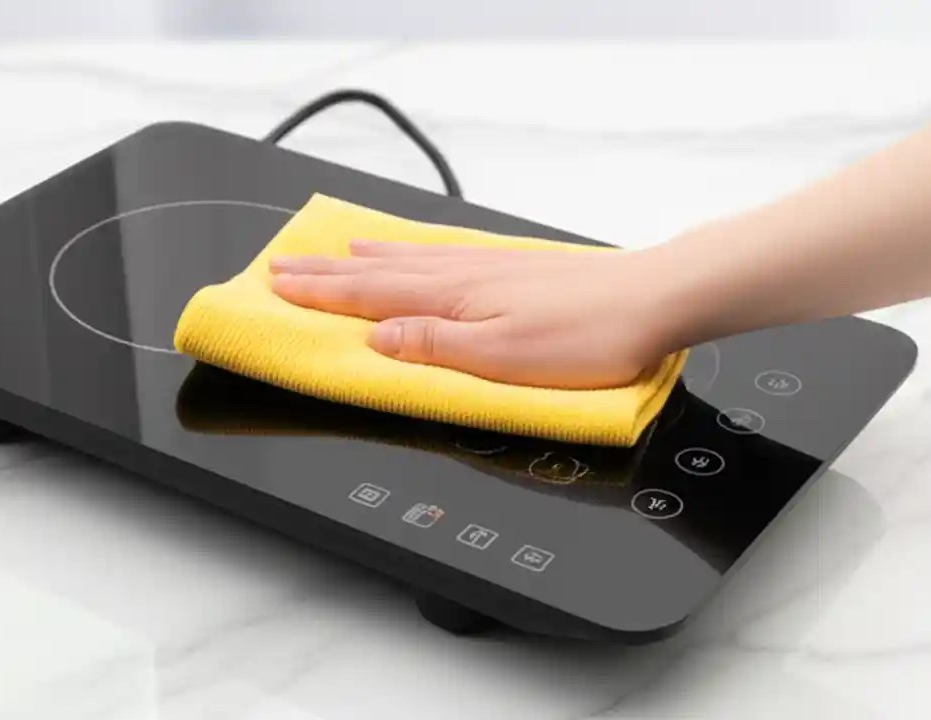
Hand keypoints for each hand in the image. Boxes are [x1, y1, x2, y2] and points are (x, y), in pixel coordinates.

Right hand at [269, 240, 685, 388]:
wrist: (653, 299)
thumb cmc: (587, 337)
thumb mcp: (502, 359)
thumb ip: (434, 347)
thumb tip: (375, 338)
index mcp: (451, 299)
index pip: (368, 295)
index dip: (319, 294)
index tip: (277, 287)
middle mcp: (462, 274)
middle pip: (378, 272)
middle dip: (326, 273)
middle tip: (282, 266)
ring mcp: (486, 267)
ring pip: (407, 259)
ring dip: (362, 259)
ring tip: (333, 252)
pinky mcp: (512, 268)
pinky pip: (440, 253)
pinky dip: (410, 250)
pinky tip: (412, 251)